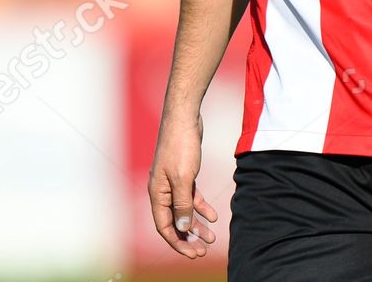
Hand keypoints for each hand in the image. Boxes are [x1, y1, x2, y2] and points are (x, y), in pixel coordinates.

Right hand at [148, 111, 218, 257]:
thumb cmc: (180, 146)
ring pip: (184, 210)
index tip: (194, 254)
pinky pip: (191, 197)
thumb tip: (182, 227)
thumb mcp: (183, 178)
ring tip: (211, 237)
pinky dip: (201, 207)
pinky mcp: (183, 174)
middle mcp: (162, 191)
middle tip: (203, 250)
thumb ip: (183, 203)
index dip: (178, 242)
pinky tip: (213, 216)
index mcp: (157, 194)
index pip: (165, 226)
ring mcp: (172, 183)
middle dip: (188, 237)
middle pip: (174, 221)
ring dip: (196, 224)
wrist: (184, 118)